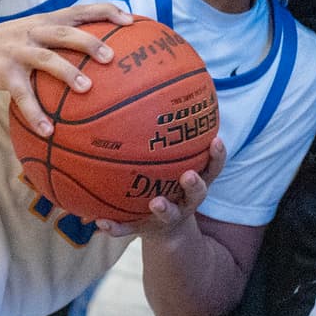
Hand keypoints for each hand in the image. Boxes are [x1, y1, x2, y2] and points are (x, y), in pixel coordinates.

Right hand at [0, 1, 131, 134]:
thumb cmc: (5, 44)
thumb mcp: (32, 34)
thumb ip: (58, 41)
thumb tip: (97, 58)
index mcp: (45, 21)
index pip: (81, 10)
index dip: (106, 12)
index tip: (132, 21)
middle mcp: (33, 31)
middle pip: (65, 32)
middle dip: (90, 42)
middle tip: (112, 58)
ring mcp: (16, 49)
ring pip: (46, 58)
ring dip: (68, 72)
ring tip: (87, 89)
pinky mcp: (1, 70)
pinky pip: (21, 94)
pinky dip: (35, 112)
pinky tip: (48, 130)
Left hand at [95, 138, 226, 237]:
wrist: (163, 226)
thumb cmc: (166, 179)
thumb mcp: (172, 158)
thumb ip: (166, 132)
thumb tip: (151, 87)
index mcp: (196, 179)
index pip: (212, 165)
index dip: (217, 155)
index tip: (217, 140)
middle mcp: (186, 199)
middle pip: (198, 192)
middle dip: (195, 184)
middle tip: (188, 175)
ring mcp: (167, 215)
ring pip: (170, 213)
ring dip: (164, 209)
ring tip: (155, 203)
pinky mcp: (143, 228)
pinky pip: (128, 228)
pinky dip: (115, 227)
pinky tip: (98, 222)